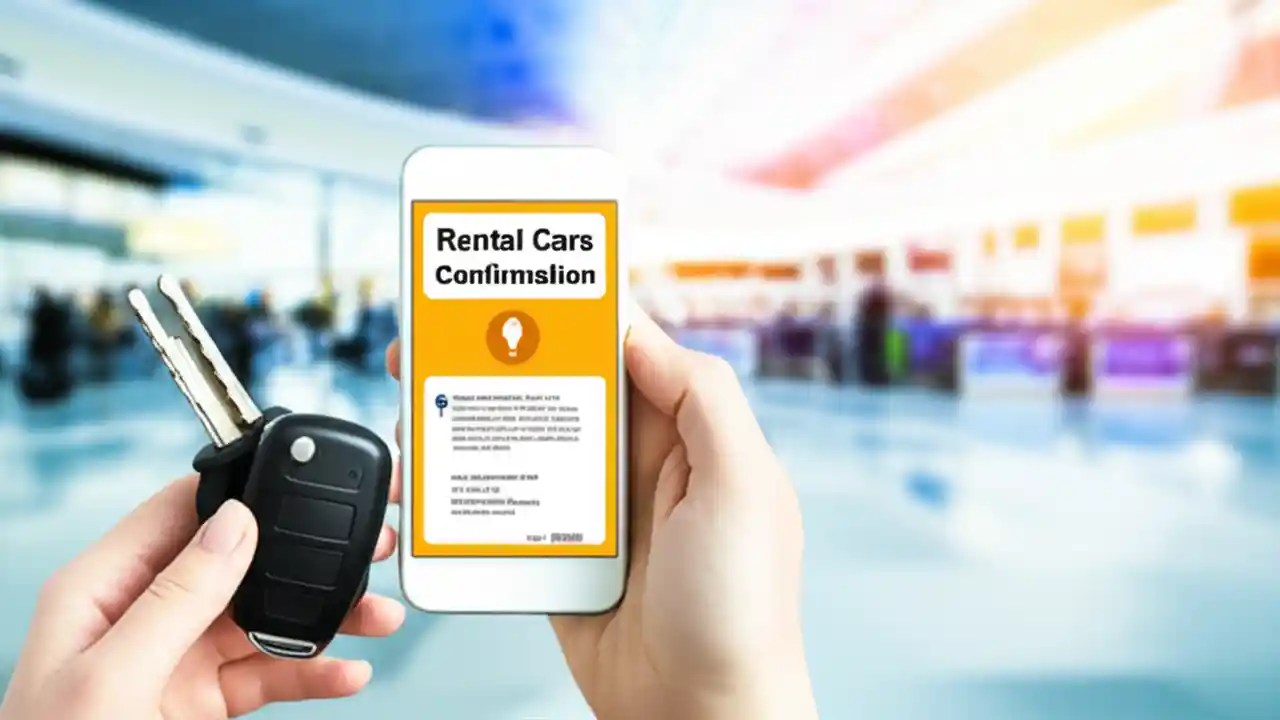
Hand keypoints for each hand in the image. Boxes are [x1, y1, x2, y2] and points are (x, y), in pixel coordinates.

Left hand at [0, 475, 405, 718]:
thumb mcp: (112, 679)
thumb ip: (176, 600)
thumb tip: (234, 522)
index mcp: (101, 588)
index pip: (178, 512)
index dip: (243, 492)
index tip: (305, 484)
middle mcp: (140, 615)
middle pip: (238, 564)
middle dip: (305, 558)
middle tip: (366, 550)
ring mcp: (173, 658)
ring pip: (263, 618)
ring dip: (322, 617)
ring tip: (376, 617)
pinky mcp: (199, 701)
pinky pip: (265, 674)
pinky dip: (310, 672)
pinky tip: (345, 672)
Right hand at [386, 310, 815, 719]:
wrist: (698, 716)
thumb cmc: (739, 610)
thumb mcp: (744, 486)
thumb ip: (702, 397)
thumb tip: (639, 330)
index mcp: (688, 434)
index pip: (627, 347)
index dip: (576, 308)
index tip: (521, 274)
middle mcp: (639, 464)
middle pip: (560, 388)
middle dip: (503, 354)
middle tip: (440, 332)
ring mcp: (595, 511)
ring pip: (524, 442)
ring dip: (474, 416)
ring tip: (421, 392)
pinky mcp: (557, 555)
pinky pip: (504, 506)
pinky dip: (466, 488)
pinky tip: (432, 475)